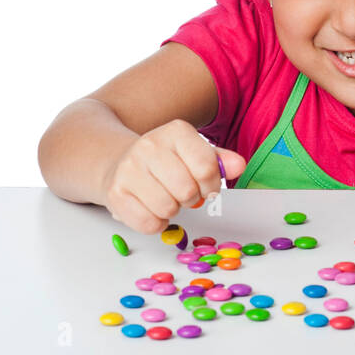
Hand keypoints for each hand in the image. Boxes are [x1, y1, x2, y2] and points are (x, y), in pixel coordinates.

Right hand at [101, 120, 245, 234]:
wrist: (118, 163)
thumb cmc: (165, 162)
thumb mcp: (194, 152)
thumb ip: (219, 160)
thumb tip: (238, 166)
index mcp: (176, 131)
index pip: (207, 168)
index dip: (211, 185)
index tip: (206, 186)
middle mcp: (149, 145)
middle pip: (188, 191)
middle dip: (191, 198)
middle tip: (183, 193)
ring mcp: (129, 169)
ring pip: (168, 208)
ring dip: (173, 210)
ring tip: (166, 197)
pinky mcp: (115, 194)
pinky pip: (148, 223)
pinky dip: (156, 223)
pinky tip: (151, 207)